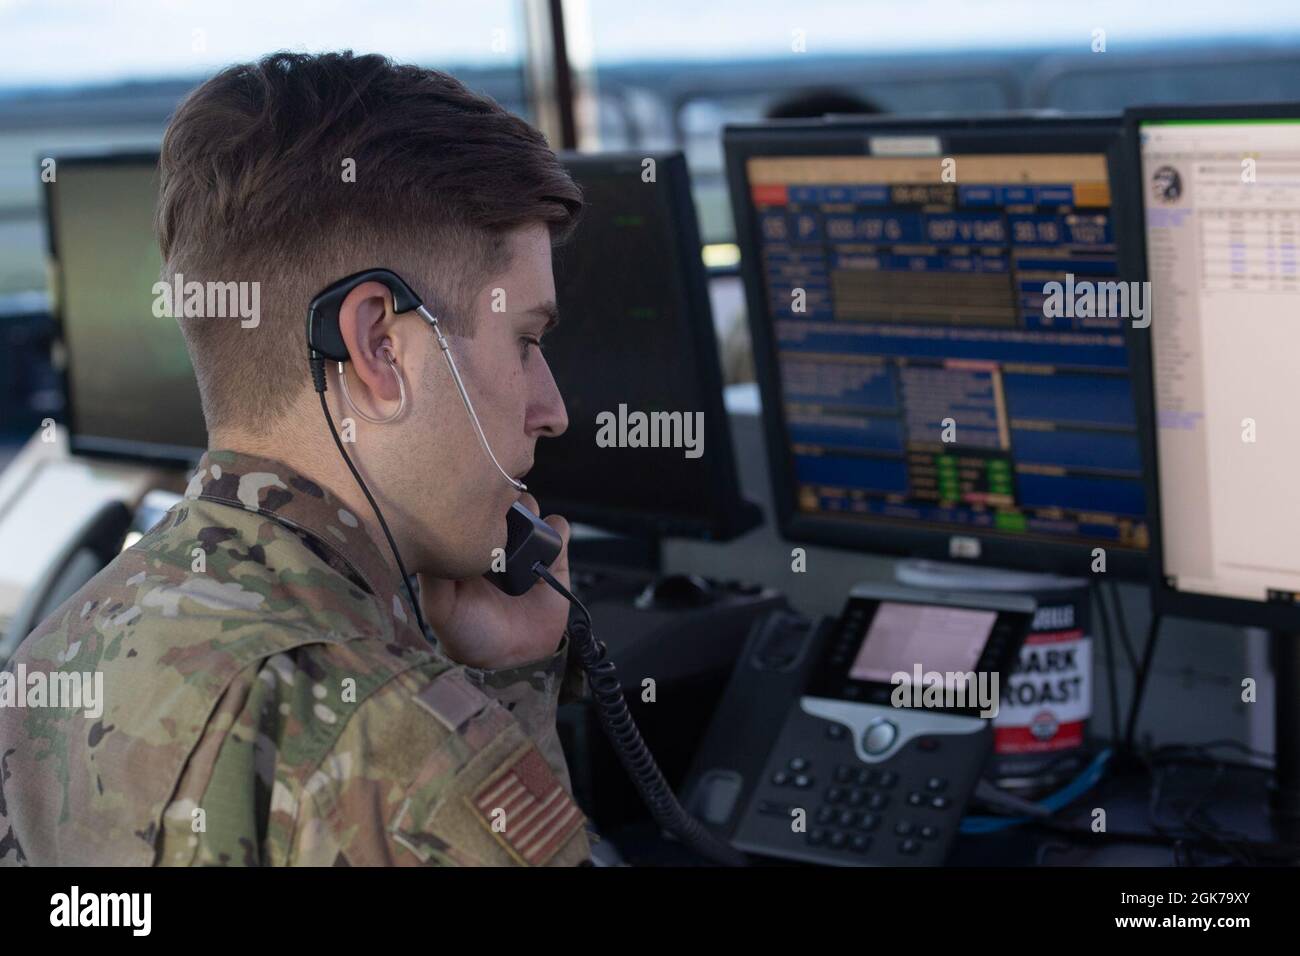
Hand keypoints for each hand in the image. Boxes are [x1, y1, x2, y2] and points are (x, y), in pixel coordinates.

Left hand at [417, 492, 570, 669]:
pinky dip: (556, 530)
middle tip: (498, 511)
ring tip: (522, 528)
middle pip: (499, 497)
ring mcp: (523, 546)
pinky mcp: (553, 558)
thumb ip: (433, 575)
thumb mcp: (440, 607)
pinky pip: (560, 530)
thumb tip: (427, 537)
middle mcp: (494, 539)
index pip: (466, 505)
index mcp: (464, 544)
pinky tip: (546, 549)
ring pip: (530, 505)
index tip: (469, 500)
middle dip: (501, 496)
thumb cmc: (467, 635)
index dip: (469, 497)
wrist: (511, 662)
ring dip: (528, 508)